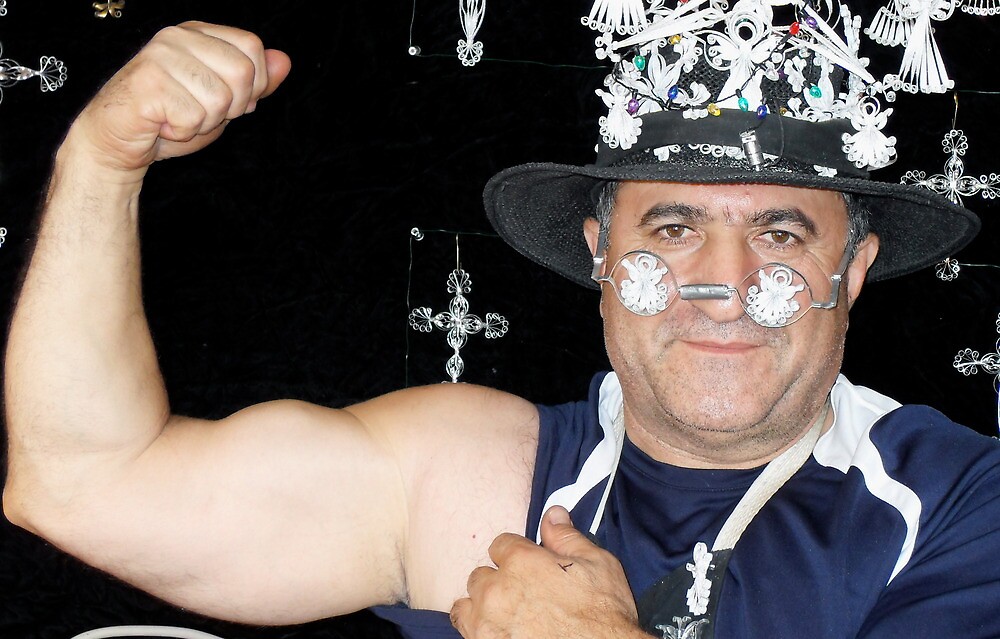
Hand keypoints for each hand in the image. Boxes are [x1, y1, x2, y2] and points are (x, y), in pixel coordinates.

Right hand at [64, 21, 290, 182]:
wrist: (118, 142)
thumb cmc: (172, 119)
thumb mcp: (224, 101)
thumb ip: (255, 83)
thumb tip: (284, 60)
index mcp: (198, 33)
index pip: (252, 47)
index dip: (252, 85)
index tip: (226, 101)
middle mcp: (178, 37)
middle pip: (242, 72)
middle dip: (230, 108)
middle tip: (199, 113)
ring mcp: (160, 56)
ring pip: (220, 100)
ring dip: (204, 122)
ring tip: (178, 117)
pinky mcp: (148, 82)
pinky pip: (194, 118)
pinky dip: (182, 132)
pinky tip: (163, 125)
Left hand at [450, 506, 639, 638]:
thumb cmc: (604, 616)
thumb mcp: (598, 565)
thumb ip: (567, 537)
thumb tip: (553, 514)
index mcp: (522, 561)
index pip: (500, 544)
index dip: (515, 554)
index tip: (527, 567)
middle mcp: (498, 589)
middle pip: (481, 575)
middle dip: (498, 581)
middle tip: (521, 595)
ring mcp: (488, 622)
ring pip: (468, 604)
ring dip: (482, 605)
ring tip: (505, 615)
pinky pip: (466, 631)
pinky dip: (479, 628)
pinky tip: (501, 630)